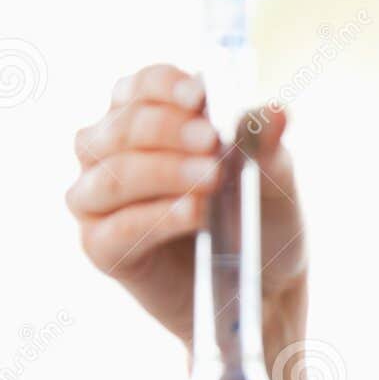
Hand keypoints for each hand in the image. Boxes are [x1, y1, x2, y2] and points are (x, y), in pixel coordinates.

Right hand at [67, 63, 314, 379]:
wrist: (266, 294)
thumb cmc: (263, 227)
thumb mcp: (275, 185)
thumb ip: (267, 149)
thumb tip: (277, 113)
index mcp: (147, 124)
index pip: (135, 88)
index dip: (161, 85)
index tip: (199, 95)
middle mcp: (111, 157)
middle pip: (116, 128)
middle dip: (165, 129)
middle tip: (212, 142)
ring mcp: (101, 204)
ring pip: (110, 175)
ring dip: (161, 171)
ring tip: (211, 179)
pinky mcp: (105, 249)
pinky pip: (114, 228)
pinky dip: (155, 217)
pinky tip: (194, 214)